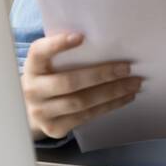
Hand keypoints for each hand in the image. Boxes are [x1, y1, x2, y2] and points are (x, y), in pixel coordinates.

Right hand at [21, 32, 143, 139]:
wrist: (32, 109)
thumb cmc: (49, 78)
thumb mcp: (49, 64)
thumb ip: (65, 54)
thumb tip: (104, 42)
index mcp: (32, 67)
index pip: (39, 52)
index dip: (58, 44)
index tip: (81, 36)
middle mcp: (32, 90)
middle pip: (69, 82)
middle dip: (101, 74)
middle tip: (126, 67)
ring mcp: (41, 112)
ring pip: (81, 102)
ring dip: (111, 93)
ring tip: (133, 84)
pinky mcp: (54, 128)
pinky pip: (86, 116)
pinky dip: (108, 106)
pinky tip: (124, 97)